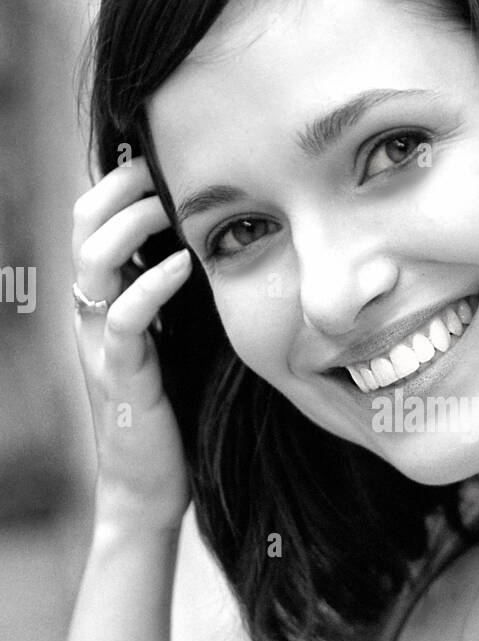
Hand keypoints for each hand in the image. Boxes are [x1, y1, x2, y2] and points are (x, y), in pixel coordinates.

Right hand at [71, 156, 192, 533]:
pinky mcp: (120, 376)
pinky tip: (183, 266)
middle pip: (85, 226)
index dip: (123, 180)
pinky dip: (150, 286)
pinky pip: (123, 320)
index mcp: (106, 296)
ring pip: (93, 263)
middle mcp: (94, 312)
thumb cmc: (176, 405)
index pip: (97, 217)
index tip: (171, 156)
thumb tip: (230, 235)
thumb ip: (185, 288)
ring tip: (172, 206)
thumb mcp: (181, 332)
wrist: (153, 484)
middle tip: (167, 168)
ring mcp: (101, 343)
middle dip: (121, 188)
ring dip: (132, 225)